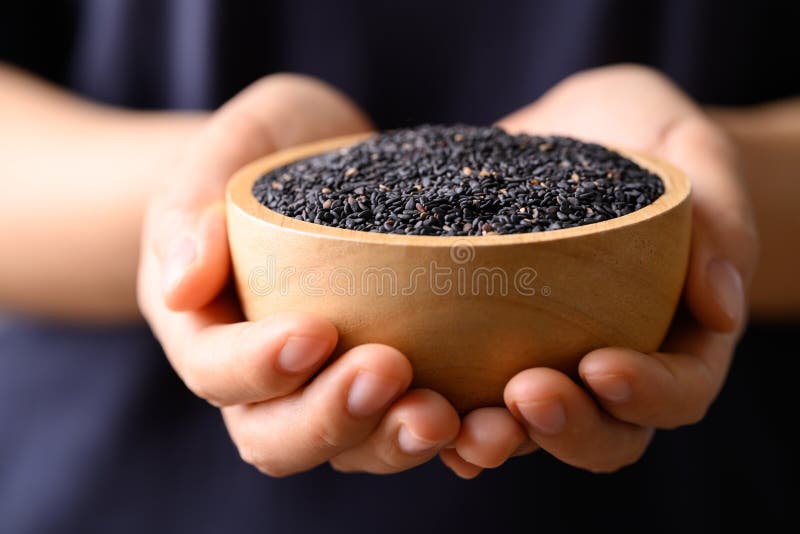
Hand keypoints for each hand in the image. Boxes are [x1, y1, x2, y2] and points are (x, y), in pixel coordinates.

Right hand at [138, 75, 459, 476]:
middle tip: (390, 373)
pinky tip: (486, 421)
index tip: (316, 330)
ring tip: (446, 417)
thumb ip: (193, 205)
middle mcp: (261, 375)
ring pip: (346, 448)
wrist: (320, 159)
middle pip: (275, 436)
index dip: (257, 366)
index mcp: (206, 327)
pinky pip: (403, 424)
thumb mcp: (231, 145)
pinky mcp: (385, 380)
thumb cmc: (266, 148)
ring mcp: (325, 384)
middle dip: (330, 419)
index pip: (215, 370)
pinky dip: (446, 436)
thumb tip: (180, 288)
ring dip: (392, 442)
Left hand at [441, 65, 758, 476]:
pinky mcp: (488, 346)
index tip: (600, 364)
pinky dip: (447, 413)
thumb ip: (720, 218)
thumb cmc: (644, 134)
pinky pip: (470, 396)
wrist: (571, 130)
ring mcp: (548, 360)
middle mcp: (613, 363)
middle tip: (526, 394)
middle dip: (568, 427)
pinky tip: (416, 406)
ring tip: (458, 422)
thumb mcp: (691, 150)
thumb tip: (722, 310)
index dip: (647, 394)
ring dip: (498, 437)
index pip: (678, 391)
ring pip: (531, 431)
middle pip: (605, 434)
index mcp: (678, 335)